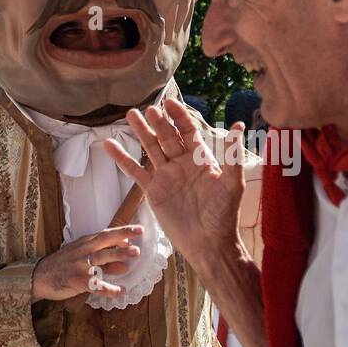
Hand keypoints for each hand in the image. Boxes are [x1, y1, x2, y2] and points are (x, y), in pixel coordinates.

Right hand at [32, 225, 144, 301]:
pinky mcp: (76, 281)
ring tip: (130, 265)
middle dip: (122, 243)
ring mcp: (80, 265)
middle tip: (137, 247)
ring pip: (100, 259)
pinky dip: (108, 289)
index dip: (124, 231)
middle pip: (105, 242)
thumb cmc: (64, 264)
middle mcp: (84, 251)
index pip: (107, 233)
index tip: (140, 230)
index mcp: (86, 242)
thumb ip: (104, 259)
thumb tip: (125, 264)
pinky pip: (95, 285)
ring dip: (116, 260)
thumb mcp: (82, 256)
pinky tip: (120, 292)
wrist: (39, 276)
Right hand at [104, 98, 245, 268]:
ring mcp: (166, 176)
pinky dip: (122, 158)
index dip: (179, 117)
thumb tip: (238, 125)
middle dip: (158, 122)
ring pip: (151, 148)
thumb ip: (232, 155)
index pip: (188, 131)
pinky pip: (135, 171)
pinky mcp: (152, 191)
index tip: (170, 103)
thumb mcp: (231, 183)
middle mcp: (182, 164)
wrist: (208, 243)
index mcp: (201, 159)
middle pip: (167, 137)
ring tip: (130, 114)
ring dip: (141, 132)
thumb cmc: (224, 214)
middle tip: (149, 109)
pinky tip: (109, 144)